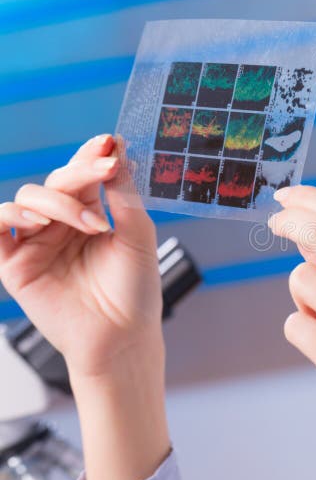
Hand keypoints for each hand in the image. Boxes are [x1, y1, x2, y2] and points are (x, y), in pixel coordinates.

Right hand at [0, 134, 162, 376]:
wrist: (122, 337)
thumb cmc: (135, 290)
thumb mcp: (138, 236)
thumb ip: (123, 195)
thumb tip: (117, 149)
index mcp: (91, 214)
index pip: (84, 175)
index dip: (92, 156)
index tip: (109, 143)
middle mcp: (62, 224)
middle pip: (57, 181)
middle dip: (81, 173)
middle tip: (106, 170)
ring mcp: (37, 242)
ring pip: (28, 198)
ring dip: (57, 201)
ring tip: (89, 224)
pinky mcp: (15, 264)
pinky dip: (10, 216)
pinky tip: (38, 221)